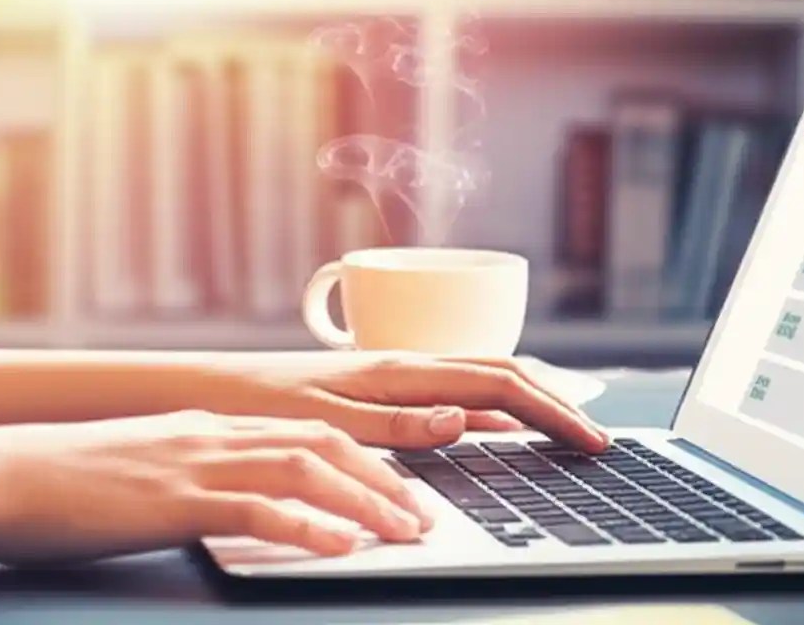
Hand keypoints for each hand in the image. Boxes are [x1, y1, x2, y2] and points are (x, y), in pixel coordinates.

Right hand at [0, 411, 428, 566]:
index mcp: (216, 426)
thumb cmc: (70, 480)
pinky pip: (254, 510)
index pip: (313, 431)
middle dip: (385, 481)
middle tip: (424, 518)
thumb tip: (244, 495)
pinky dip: (305, 526)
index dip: (368, 458)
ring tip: (404, 534)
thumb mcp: (153, 466)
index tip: (405, 488)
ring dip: (365, 502)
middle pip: (325, 444)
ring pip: (306, 470)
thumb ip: (204, 472)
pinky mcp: (174, 500)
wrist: (1, 472)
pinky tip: (339, 546)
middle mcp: (217, 435)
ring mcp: (198, 463)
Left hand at [272, 356, 609, 451]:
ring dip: (530, 403)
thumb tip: (466, 419)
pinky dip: (494, 411)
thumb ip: (399, 424)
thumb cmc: (260, 404)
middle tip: (594, 438)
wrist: (209, 389)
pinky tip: (501, 430)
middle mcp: (409, 365)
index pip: (500, 385)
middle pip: (504, 374)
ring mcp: (400, 374)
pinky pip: (457, 394)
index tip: (590, 439)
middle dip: (556, 402)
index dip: (552, 412)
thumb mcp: (328, 423)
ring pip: (484, 380)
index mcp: (403, 370)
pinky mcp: (387, 388)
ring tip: (565, 428)